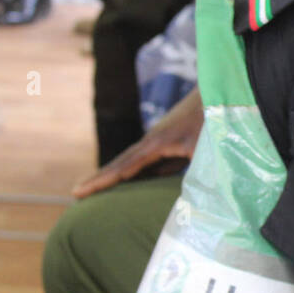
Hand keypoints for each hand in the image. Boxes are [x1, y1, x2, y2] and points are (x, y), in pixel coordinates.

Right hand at [72, 88, 203, 198]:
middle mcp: (152, 140)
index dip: (102, 181)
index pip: (124, 166)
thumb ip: (195, 174)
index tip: (78, 192)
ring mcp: (160, 139)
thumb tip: (190, 202)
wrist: (218, 90)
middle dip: (99, 179)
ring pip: (132, 162)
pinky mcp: (170, 141)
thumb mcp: (204, 149)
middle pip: (120, 163)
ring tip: (95, 192)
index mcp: (157, 143)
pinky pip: (148, 161)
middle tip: (75, 194)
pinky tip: (129, 183)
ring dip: (115, 176)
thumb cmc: (213, 118)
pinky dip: (135, 173)